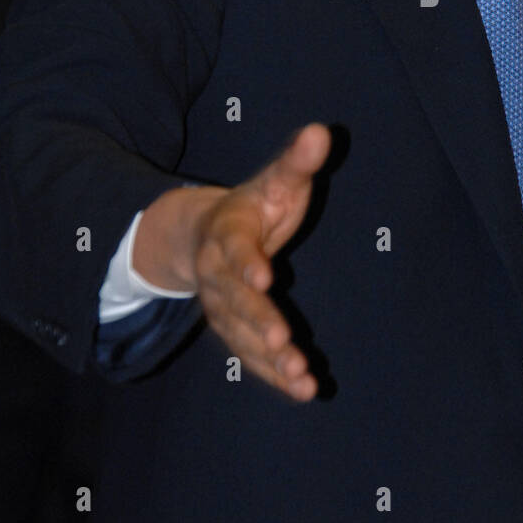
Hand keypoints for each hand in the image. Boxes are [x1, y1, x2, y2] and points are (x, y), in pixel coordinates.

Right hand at [133, 123, 331, 399]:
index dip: (249, 264)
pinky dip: (274, 376)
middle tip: (284, 342)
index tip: (266, 278)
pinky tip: (302, 391)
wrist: (202, 235)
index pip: (236, 250)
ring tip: (300, 376)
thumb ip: (297, 162)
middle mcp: (218, 276)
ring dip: (270, 359)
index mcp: (227, 234)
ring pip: (242, 337)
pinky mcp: (233, 331)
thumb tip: (321, 131)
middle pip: (236, 302)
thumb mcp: (273, 180)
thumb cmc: (252, 207)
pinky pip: (250, 357)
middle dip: (259, 323)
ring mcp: (222, 307)